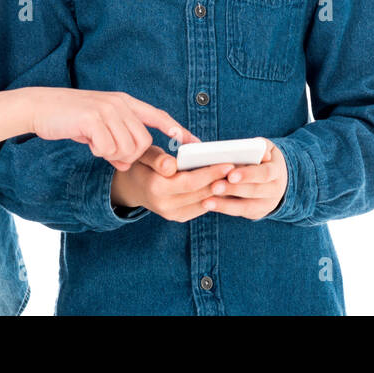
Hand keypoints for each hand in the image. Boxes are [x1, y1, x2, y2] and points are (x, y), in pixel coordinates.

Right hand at [24, 87, 198, 170]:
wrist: (42, 107)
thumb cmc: (71, 118)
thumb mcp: (99, 126)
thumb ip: (117, 140)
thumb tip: (127, 164)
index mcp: (125, 102)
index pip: (159, 115)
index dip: (177, 129)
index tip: (194, 142)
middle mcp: (120, 104)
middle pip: (144, 142)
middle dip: (131, 156)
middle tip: (112, 156)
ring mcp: (107, 110)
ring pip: (127, 148)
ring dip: (114, 156)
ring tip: (98, 147)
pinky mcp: (93, 119)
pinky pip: (108, 148)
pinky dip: (100, 152)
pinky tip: (89, 143)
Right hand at [111, 146, 234, 222]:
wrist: (134, 187)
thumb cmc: (143, 164)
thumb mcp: (144, 155)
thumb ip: (157, 159)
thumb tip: (172, 166)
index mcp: (155, 187)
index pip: (190, 181)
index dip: (211, 173)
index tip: (228, 163)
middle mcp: (163, 204)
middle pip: (200, 193)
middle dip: (221, 181)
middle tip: (240, 169)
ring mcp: (171, 214)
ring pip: (203, 201)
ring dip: (221, 190)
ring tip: (236, 176)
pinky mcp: (177, 217)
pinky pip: (200, 208)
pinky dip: (213, 197)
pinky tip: (225, 185)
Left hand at [199, 138, 287, 219]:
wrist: (275, 176)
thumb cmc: (262, 157)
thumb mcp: (263, 148)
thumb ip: (254, 147)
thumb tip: (241, 149)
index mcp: (277, 171)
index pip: (264, 173)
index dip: (248, 175)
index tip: (230, 175)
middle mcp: (275, 190)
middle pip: (254, 191)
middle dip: (233, 189)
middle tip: (214, 186)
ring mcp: (267, 204)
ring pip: (246, 207)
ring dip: (225, 204)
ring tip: (206, 201)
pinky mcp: (257, 213)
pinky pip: (239, 212)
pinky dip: (223, 208)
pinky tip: (208, 204)